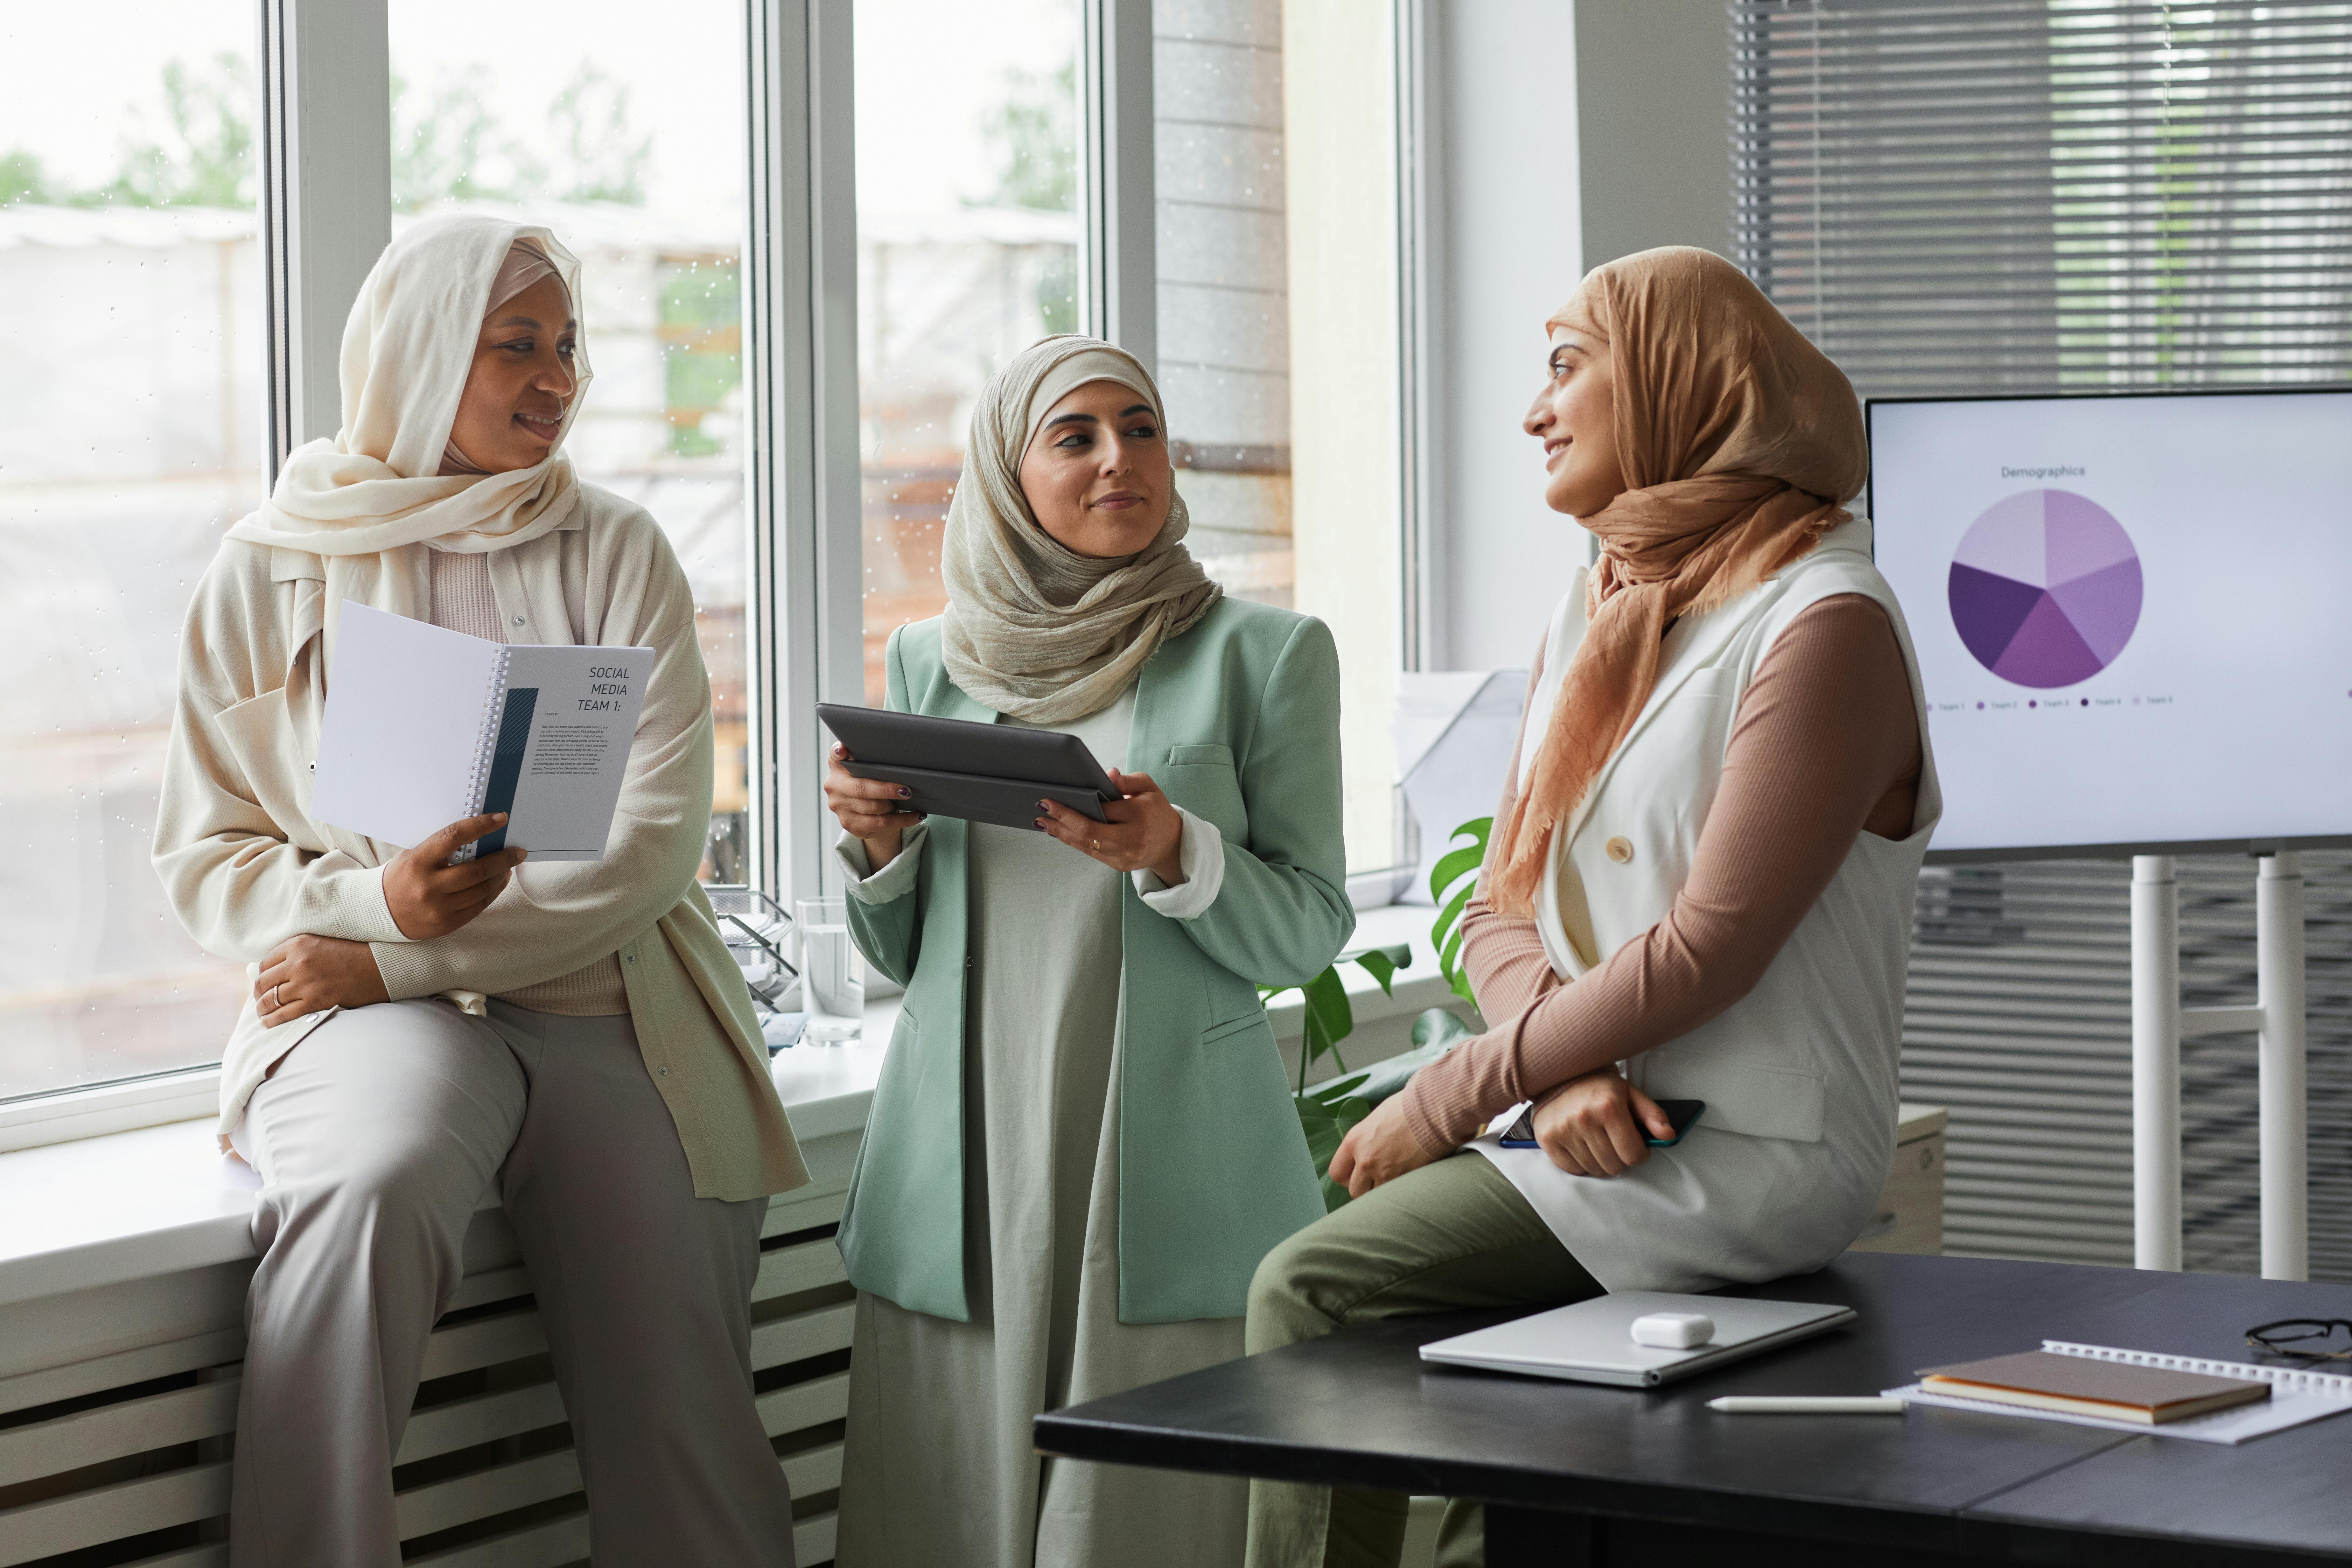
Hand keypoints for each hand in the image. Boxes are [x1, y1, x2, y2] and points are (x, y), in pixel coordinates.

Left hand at [255, 935, 389, 1026]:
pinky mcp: (315, 1001)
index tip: (264, 982)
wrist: (380, 967)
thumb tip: (270, 970)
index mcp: (299, 943)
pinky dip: (271, 1020)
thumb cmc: (352, 955)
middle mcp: (299, 962)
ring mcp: (306, 983)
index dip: (262, 974)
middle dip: (259, 993)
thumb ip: (297, 952)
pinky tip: (267, 1022)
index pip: (265, 962)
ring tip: (261, 1012)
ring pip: (270, 999)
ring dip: (261, 1008)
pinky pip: (283, 1014)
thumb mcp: (321, 944)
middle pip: (263, 981)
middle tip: (260, 999)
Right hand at [383, 814, 525, 939]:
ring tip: (509, 865)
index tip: (501, 819)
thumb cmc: (403, 876)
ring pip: (481, 889)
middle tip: (518, 851)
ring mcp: (438, 907)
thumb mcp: (414, 855)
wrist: (381, 912)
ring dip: (501, 875)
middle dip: (503, 858)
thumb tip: (480, 835)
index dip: (480, 826)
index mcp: (418, 861)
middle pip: (476, 870)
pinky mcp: (447, 924)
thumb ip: (442, 847)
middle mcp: (428, 886)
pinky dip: (493, 892)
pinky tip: (499, 881)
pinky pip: (479, 906)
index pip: (453, 837)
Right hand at [825, 744, 921, 870]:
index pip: (835, 756)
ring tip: (910, 801)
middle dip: (886, 789)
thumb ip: (870, 761)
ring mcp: (839, 806)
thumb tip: (896, 757)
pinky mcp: (849, 823)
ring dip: (894, 805)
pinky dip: (901, 820)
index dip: (838, 752)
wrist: (868, 817)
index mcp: (838, 767)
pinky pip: (880, 823)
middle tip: (906, 790)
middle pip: (861, 788)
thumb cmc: (871, 786)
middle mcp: (834, 786)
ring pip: (872, 807)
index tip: (843, 750)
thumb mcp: (868, 771)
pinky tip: (915, 816)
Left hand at [1035, 769, 1182, 883]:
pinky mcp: (1119, 865)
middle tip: (1043, 809)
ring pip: (1087, 845)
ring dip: (1062, 834)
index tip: (1054, 798)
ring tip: (1044, 822)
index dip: (1076, 806)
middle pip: (1090, 832)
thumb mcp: (1149, 788)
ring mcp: (1125, 856)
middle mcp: (1133, 838)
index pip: (1104, 809)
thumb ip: (1128, 780)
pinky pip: (1091, 853)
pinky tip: (1060, 832)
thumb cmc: (1156, 811)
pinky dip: (1074, 842)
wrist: (1172, 843)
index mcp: (1140, 815)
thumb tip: (1108, 774)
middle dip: (1062, 821)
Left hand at [1327, 1096, 1439, 1197]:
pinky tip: (1405, 1180)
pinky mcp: (1404, 1180)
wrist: (1431, 1112)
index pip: (1336, 1172)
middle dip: (1364, 1188)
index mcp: (1354, 1141)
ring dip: (1381, 1192)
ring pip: (1375, 1197)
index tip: (1355, 1175)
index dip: (1345, 1178)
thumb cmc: (1405, 1108)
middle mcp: (1365, 1160)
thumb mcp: (1375, 1119)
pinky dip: (1398, 1191)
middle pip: (1354, 1191)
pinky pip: (1395, 1195)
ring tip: (1392, 1179)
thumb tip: (1366, 1147)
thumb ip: (1365, 1139)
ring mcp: (1385, 1173)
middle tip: (1375, 1180)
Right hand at [1528, 1069, 1675, 1177]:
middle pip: (1614, 1166)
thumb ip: (1652, 1115)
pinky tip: (1581, 1145)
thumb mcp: (1630, 1094)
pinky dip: (1581, 1163)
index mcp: (1609, 1107)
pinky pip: (1573, 1170)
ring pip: (1595, 1170)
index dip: (1639, 1154)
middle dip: (1620, 1158)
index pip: (1633, 1155)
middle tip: (1615, 1142)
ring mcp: (1563, 1131)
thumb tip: (1669, 1136)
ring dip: (1601, 1162)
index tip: (1635, 1145)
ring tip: (1598, 1142)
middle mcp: (1584, 1119)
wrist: (1559, 1075)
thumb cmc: (1599, 1087)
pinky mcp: (1547, 1140)